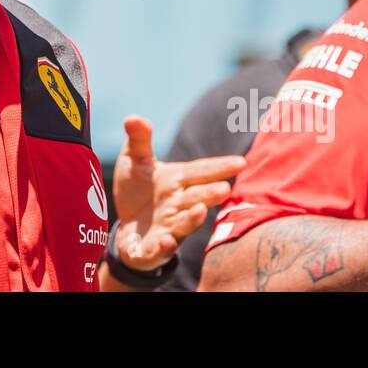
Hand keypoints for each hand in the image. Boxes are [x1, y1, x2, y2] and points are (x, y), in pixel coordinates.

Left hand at [111, 114, 244, 270]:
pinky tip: (166, 241)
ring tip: (201, 211)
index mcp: (177, 180)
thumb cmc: (137, 190)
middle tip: (224, 189)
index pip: (201, 172)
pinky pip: (160, 249)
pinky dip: (164, 246)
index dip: (220, 168)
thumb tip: (132, 118)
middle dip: (210, 194)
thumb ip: (139, 140)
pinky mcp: (153, 248)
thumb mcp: (134, 161)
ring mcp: (168, 227)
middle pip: (197, 197)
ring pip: (184, 224)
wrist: (127, 226)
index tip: (241, 162)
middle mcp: (178, 204)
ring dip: (192, 219)